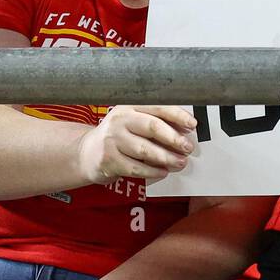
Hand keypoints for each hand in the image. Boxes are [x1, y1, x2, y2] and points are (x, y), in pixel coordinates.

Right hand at [75, 104, 197, 185]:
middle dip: (174, 138)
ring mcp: (112, 140)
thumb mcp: (134, 123)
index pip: (157, 107)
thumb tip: (185, 130)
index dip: (178, 115)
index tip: (193, 124)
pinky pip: (136, 168)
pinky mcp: (108, 160)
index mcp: (130, 107)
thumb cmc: (118, 137)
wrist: (87, 154)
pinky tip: (163, 172)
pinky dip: (152, 171)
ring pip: (145, 150)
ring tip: (180, 162)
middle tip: (188, 147)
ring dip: (166, 157)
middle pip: (152, 127)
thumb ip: (157, 124)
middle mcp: (120, 120)